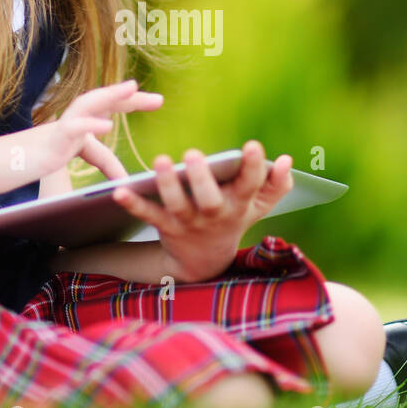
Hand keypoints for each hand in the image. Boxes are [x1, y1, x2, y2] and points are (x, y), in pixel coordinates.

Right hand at [0, 80, 162, 194]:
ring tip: (134, 89)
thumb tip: (89, 174)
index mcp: (68, 132)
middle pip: (100, 103)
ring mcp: (54, 133)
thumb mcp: (50, 167)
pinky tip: (106, 123)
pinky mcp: (44, 144)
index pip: (101, 117)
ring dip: (110, 96)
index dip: (125, 111)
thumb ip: (69, 163)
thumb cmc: (10, 168)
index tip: (151, 103)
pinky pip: (69, 130)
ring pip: (85, 106)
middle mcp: (64, 126)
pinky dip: (88, 124)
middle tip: (158, 98)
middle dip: (129, 99)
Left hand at [111, 140, 293, 282]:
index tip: (253, 146)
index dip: (254, 168)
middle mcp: (214, 215)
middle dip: (203, 178)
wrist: (206, 261)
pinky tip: (119, 191)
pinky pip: (149, 215)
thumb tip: (287, 161)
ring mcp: (188, 222)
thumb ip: (275, 184)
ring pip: (177, 205)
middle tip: (195, 153)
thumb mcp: (258, 206)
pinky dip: (134, 204)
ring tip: (161, 160)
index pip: (250, 186)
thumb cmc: (234, 218)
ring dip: (168, 184)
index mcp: (239, 205)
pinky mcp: (165, 226)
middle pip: (210, 199)